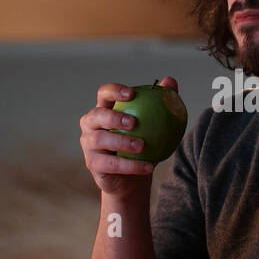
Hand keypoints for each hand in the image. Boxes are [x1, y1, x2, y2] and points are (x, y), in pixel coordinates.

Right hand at [79, 77, 178, 197]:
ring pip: (100, 139)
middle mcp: (91, 124)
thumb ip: (160, 101)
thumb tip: (170, 81)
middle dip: (113, 117)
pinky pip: (110, 164)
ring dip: (122, 142)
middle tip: (134, 122)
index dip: (114, 91)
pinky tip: (149, 166)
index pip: (104, 94)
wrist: (132, 177)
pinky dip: (130, 165)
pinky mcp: (92, 163)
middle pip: (97, 115)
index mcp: (104, 109)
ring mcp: (88, 144)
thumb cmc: (141, 145)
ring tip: (142, 146)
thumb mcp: (153, 124)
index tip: (132, 94)